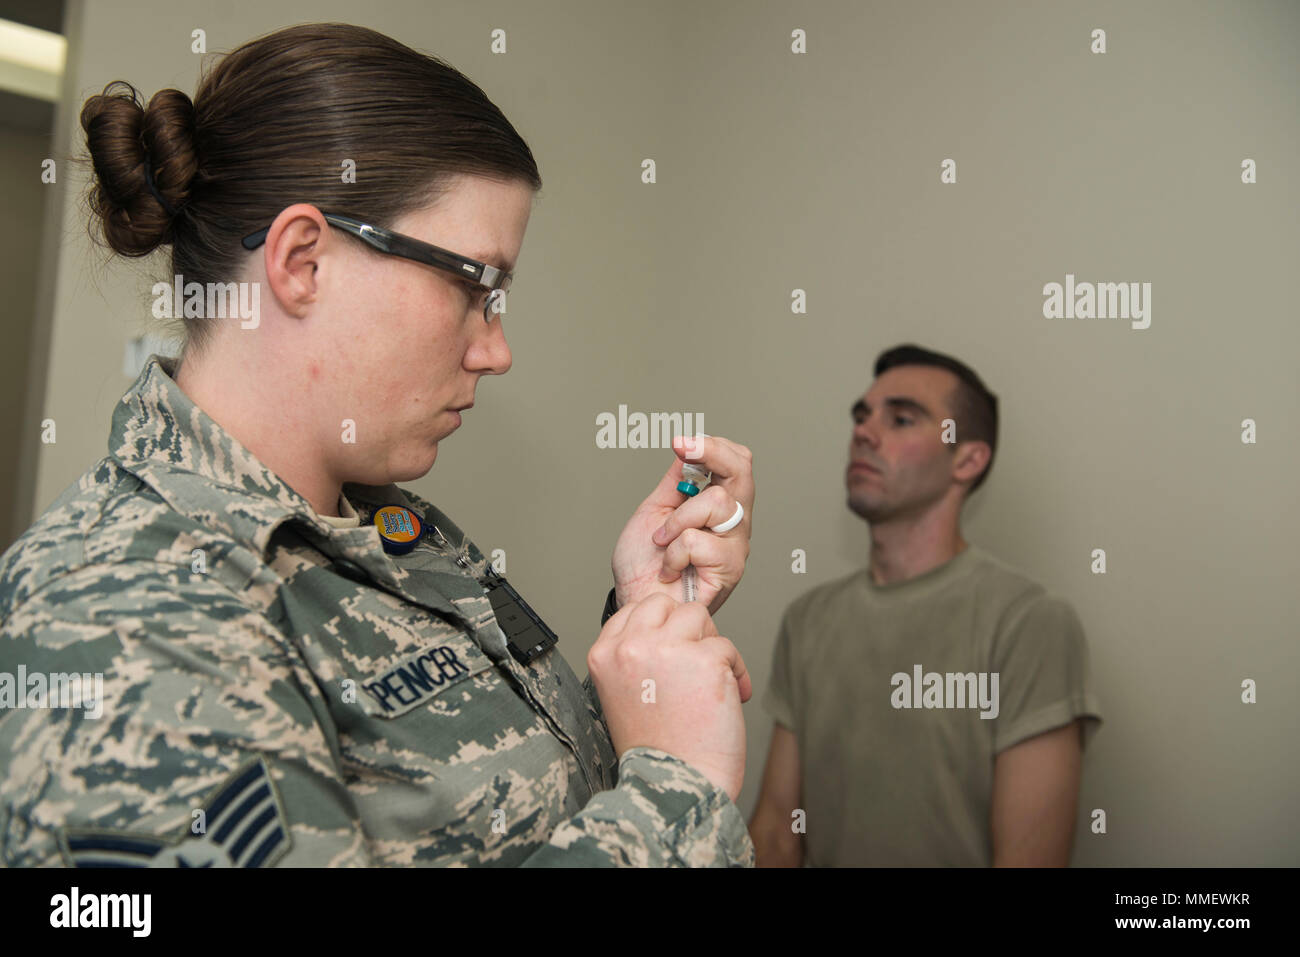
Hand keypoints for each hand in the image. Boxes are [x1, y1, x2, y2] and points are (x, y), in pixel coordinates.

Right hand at [587, 593, 750, 801]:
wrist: (676, 784)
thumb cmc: (655, 748)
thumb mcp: (621, 694)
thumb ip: (634, 657)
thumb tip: (667, 630)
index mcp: (605, 655)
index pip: (634, 610)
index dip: (661, 626)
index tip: (673, 649)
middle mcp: (631, 647)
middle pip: (666, 605)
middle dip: (685, 627)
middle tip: (696, 659)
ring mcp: (667, 649)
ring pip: (699, 617)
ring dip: (712, 646)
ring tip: (713, 679)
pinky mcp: (705, 659)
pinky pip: (727, 647)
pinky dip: (736, 671)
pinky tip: (731, 696)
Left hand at [610, 433, 753, 615]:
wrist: (635, 601)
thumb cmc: (643, 565)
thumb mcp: (654, 512)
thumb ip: (675, 484)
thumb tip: (686, 450)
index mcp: (719, 506)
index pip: (737, 463)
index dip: (714, 446)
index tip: (681, 443)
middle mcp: (734, 523)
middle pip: (742, 472)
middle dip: (711, 453)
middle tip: (682, 448)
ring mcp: (735, 546)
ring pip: (717, 502)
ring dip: (677, 521)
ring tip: (662, 543)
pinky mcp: (729, 571)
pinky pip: (698, 541)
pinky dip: (672, 553)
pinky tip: (669, 569)